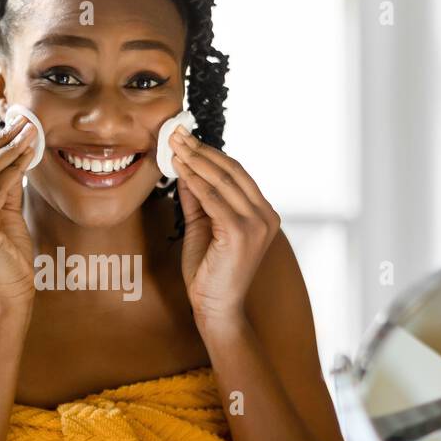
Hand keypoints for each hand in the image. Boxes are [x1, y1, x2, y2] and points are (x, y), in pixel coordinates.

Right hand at [0, 117, 38, 309]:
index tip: (13, 127)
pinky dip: (16, 170)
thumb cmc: (8, 260)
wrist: (8, 297)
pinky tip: (31, 156)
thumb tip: (15, 152)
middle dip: (0, 141)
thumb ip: (4, 187)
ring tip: (31, 134)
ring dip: (10, 150)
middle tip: (24, 123)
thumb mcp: (4, 215)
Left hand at [169, 126, 280, 329]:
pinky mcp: (241, 234)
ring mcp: (257, 225)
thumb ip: (197, 198)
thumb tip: (185, 167)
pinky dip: (195, 182)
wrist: (215, 308)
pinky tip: (180, 170)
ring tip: (173, 146)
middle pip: (231, 171)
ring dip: (195, 161)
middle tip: (176, 133)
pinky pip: (214, 200)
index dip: (210, 153)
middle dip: (200, 150)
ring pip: (223, 182)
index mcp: (263, 213)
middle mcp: (266, 216)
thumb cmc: (209, 271)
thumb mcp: (201, 226)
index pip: (237, 173)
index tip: (185, 137)